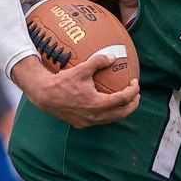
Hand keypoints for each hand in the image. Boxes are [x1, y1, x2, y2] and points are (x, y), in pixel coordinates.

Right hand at [11, 53, 139, 128]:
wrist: (44, 96)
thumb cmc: (62, 81)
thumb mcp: (81, 69)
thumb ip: (98, 61)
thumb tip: (113, 57)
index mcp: (97, 104)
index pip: (123, 99)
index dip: (133, 91)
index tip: (135, 82)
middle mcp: (94, 116)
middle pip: (121, 113)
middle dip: (132, 104)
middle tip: (136, 94)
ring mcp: (87, 122)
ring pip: (111, 119)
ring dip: (121, 110)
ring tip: (125, 101)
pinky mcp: (80, 123)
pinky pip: (100, 120)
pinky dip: (108, 113)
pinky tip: (107, 105)